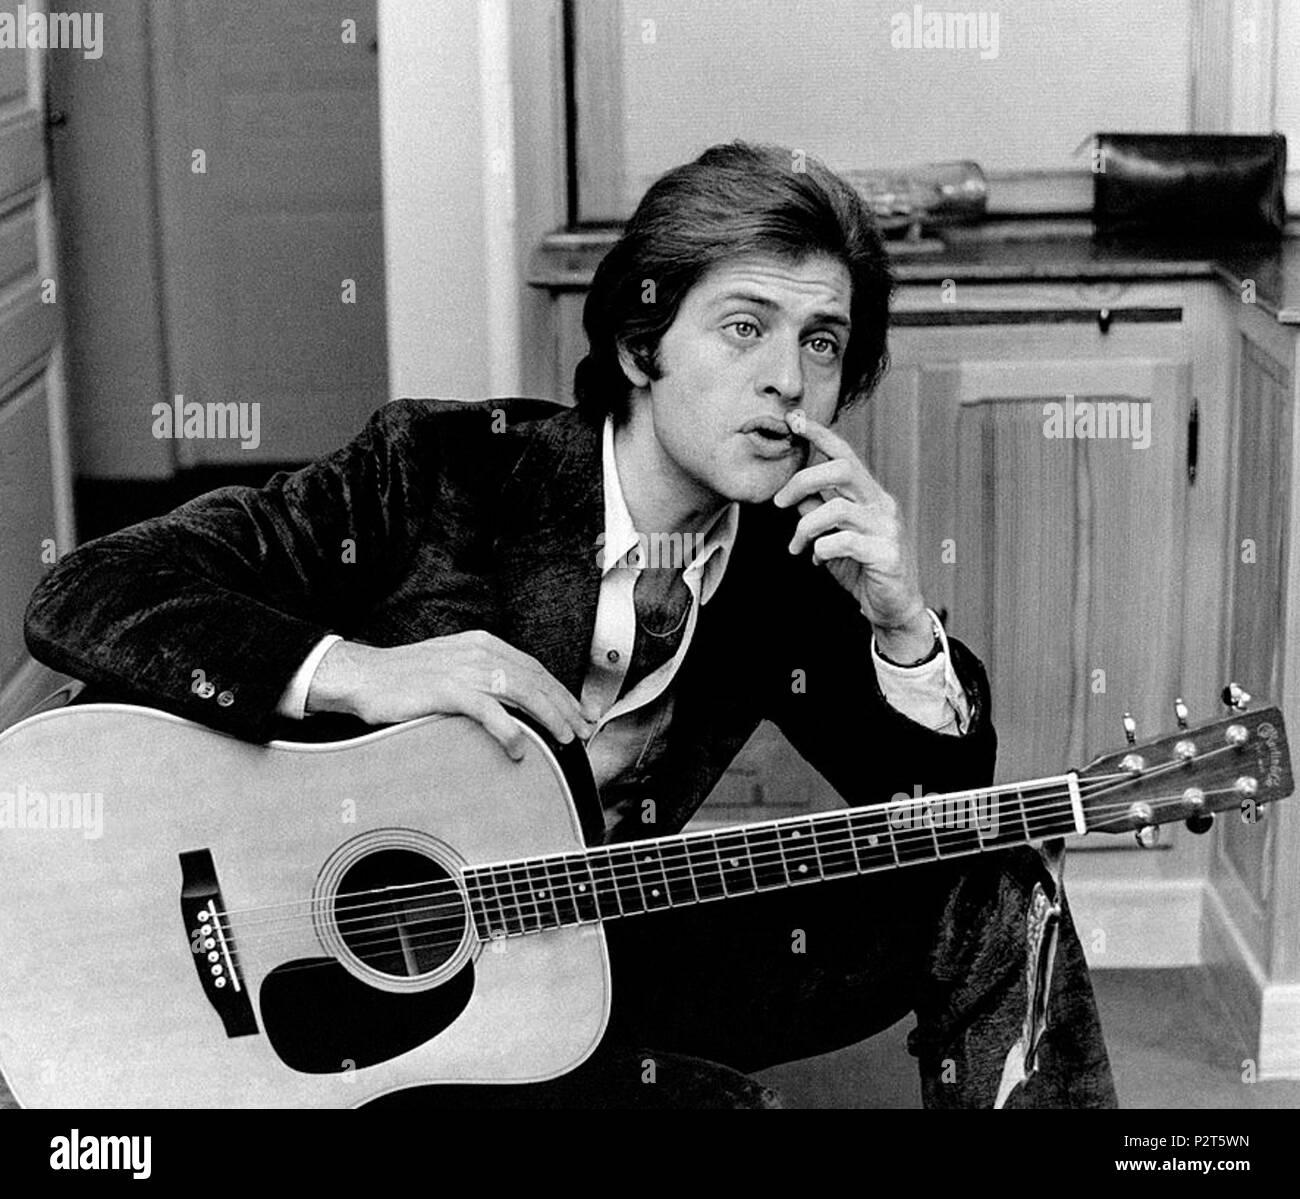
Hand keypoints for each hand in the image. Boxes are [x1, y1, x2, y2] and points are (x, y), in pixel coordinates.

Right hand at [306, 630, 594, 760]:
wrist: (364, 676)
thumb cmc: (407, 679)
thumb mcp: (454, 667)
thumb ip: (484, 677)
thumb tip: (515, 701)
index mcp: (484, 644)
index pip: (534, 668)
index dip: (561, 691)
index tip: (580, 712)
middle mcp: (480, 651)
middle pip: (536, 679)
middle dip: (565, 706)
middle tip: (584, 730)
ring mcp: (464, 669)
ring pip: (522, 692)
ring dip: (549, 717)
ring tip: (565, 739)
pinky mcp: (448, 690)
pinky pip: (488, 711)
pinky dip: (509, 730)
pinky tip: (520, 747)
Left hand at [772, 410, 931, 651]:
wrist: (892, 609)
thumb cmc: (862, 569)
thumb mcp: (833, 536)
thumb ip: (818, 511)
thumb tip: (793, 491)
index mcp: (869, 495)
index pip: (845, 455)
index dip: (820, 435)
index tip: (795, 420)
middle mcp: (881, 505)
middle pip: (842, 469)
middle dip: (803, 479)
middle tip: (778, 502)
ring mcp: (887, 528)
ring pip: (836, 508)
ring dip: (805, 526)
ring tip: (795, 546)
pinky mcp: (886, 555)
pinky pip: (844, 542)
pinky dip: (821, 550)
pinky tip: (817, 561)